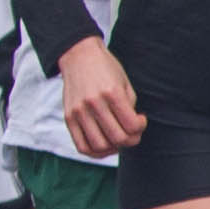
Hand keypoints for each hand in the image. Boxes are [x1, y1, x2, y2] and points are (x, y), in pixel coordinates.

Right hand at [56, 38, 141, 155]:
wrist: (79, 56)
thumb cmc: (106, 69)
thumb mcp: (124, 83)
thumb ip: (129, 107)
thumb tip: (131, 131)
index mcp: (111, 93)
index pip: (132, 125)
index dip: (141, 127)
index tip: (140, 119)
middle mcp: (93, 103)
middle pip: (118, 138)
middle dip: (131, 139)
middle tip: (132, 133)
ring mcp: (78, 111)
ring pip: (100, 145)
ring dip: (114, 147)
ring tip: (117, 139)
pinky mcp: (68, 117)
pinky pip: (82, 145)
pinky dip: (96, 152)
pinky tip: (104, 144)